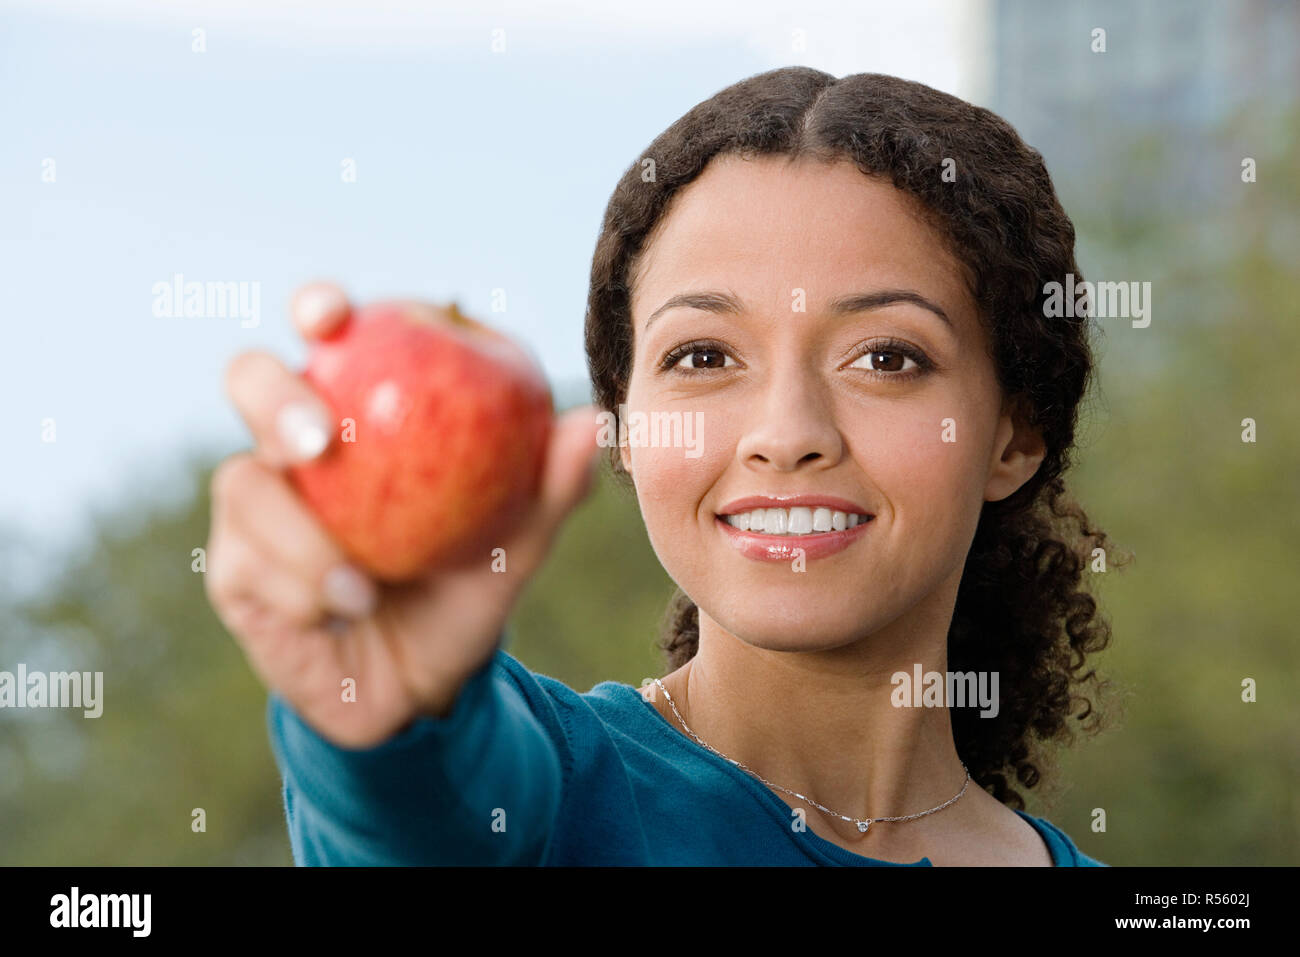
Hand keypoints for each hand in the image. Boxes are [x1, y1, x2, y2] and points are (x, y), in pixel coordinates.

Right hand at [204, 282, 601, 747]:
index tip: (333, 315)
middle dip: (273, 397)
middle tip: (319, 442)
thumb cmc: (465, 595)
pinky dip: (301, 588)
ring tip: (361, 590)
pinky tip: (342, 612)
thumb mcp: (513, 547)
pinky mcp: (235, 571)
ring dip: (302, 538)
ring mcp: (258, 506)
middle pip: (250, 379)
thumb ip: (549, 488)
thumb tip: (594, 421)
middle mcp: (297, 447)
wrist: (421, 688)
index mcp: (359, 412)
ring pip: (245, 483)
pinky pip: (247, 562)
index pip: (329, 336)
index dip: (319, 308)